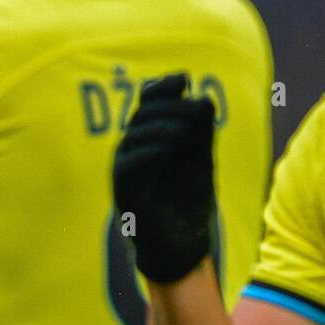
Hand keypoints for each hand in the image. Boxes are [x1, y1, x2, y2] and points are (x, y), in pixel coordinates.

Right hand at [113, 74, 216, 282]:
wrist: (181, 246)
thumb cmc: (188, 203)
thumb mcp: (201, 161)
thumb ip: (200, 133)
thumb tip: (201, 98)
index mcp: (151, 139)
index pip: (149, 104)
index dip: (162, 89)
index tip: (183, 78)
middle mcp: (134, 150)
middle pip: (141, 116)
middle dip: (166, 107)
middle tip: (191, 106)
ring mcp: (126, 171)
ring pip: (133, 138)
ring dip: (158, 129)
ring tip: (183, 130)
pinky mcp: (123, 192)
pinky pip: (127, 166)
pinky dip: (146, 154)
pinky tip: (166, 149)